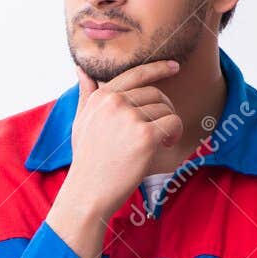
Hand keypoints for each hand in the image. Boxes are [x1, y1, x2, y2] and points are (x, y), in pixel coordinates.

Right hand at [45, 60, 183, 257]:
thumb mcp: (81, 122)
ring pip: (166, 110)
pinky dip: (174, 135)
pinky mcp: (145, 135)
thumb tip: (82, 69)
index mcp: (101, 97)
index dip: (158, 68)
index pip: (135, 74)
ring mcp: (130, 118)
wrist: (88, 191)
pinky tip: (165, 146)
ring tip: (161, 143)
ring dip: (168, 126)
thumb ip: (86, 94)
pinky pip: (173, 124)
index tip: (175, 66)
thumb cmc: (87, 159)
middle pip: (156, 94)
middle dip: (164, 110)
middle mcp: (114, 103)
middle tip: (162, 130)